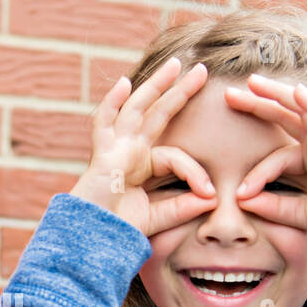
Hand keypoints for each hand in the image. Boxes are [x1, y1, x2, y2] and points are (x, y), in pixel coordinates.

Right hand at [72, 58, 217, 236]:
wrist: (94, 243)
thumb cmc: (119, 232)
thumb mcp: (158, 218)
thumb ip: (182, 207)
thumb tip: (212, 198)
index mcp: (141, 166)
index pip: (175, 156)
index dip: (195, 172)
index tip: (210, 193)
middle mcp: (128, 152)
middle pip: (157, 114)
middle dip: (178, 91)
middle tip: (201, 69)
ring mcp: (114, 149)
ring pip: (136, 109)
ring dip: (155, 85)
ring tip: (176, 64)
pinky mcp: (101, 154)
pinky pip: (104, 123)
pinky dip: (112, 103)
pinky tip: (125, 83)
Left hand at [224, 75, 306, 245]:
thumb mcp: (300, 213)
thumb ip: (272, 205)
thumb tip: (240, 199)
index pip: (277, 156)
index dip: (256, 174)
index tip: (239, 195)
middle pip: (286, 117)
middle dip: (258, 104)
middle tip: (229, 94)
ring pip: (302, 110)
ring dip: (277, 94)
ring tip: (252, 82)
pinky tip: (296, 91)